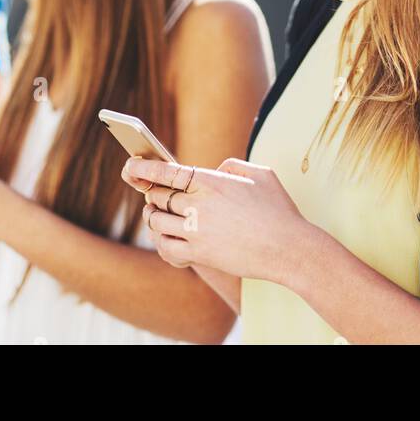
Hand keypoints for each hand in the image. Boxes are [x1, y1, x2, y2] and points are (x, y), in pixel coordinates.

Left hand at [122, 156, 313, 284]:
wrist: (290, 249)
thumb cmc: (279, 211)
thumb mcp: (260, 175)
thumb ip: (232, 166)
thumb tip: (213, 170)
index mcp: (212, 180)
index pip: (166, 170)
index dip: (143, 168)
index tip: (129, 167)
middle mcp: (199, 204)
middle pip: (158, 196)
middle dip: (153, 195)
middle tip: (155, 196)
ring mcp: (196, 230)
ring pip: (156, 221)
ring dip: (154, 218)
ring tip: (159, 217)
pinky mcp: (199, 254)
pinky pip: (165, 247)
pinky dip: (162, 242)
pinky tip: (168, 239)